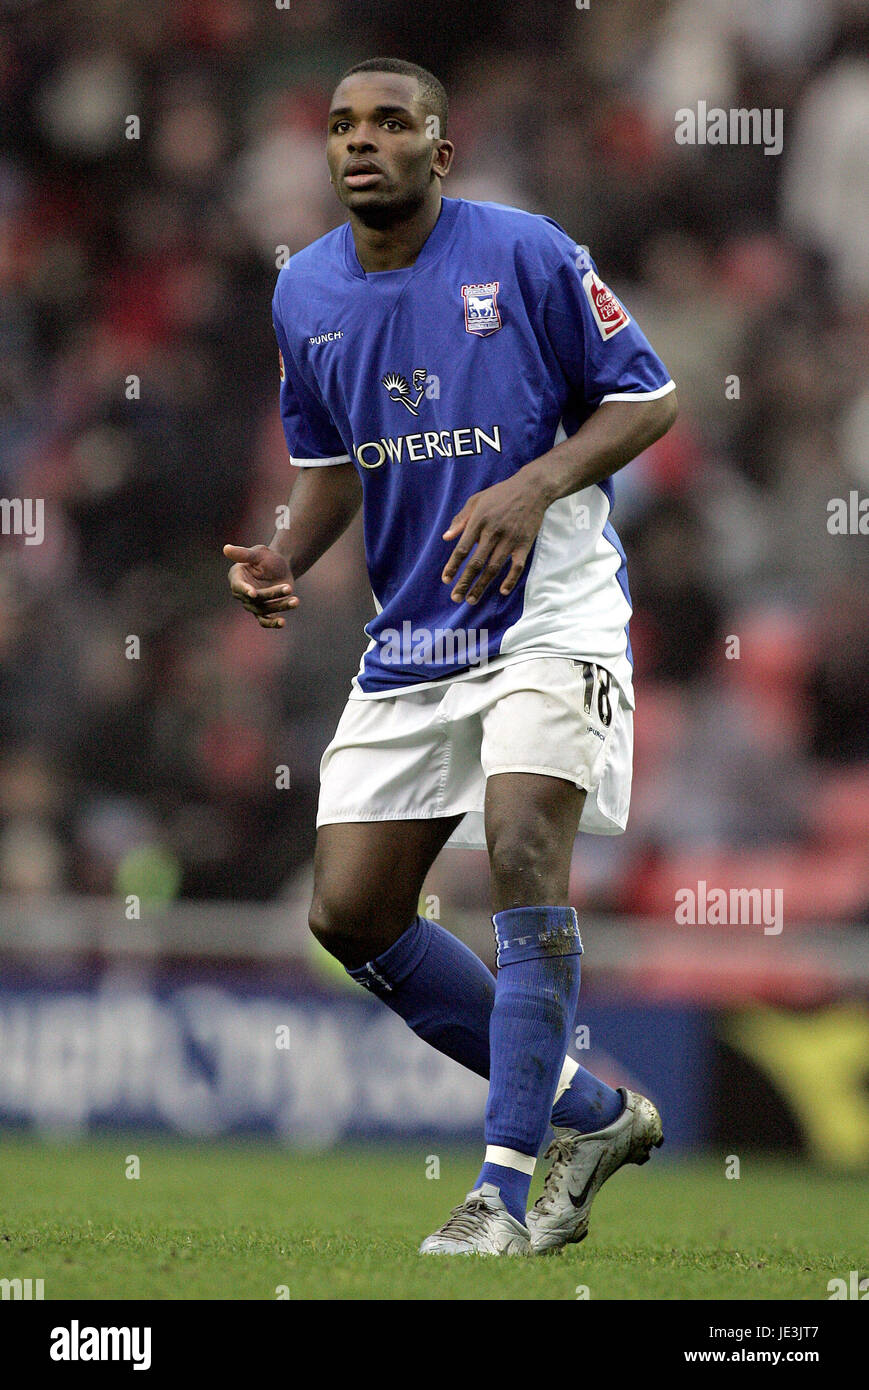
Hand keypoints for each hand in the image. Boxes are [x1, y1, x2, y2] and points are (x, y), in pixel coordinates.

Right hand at [223, 543, 297, 628]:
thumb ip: (243, 553)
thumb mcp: (257, 553)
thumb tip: (226, 548)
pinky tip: (283, 623)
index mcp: (237, 577)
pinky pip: (265, 621)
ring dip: (280, 606)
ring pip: (263, 609)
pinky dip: (273, 623)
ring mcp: (251, 604)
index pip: (238, 586)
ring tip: (295, 601)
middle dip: (272, 594)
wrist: (281, 566)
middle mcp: (242, 593)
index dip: (245, 590)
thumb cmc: (267, 557)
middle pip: (255, 599)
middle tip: (289, 587)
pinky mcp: (262, 611)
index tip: (253, 594)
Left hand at [441, 473, 546, 604]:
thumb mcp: (476, 500)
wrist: (532, 488)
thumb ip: (460, 519)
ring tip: (471, 599)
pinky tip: (502, 591)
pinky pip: (517, 566)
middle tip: (455, 598)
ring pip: (494, 568)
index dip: (453, 566)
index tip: (446, 580)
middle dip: (464, 582)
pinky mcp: (525, 544)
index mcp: (478, 521)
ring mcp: (510, 539)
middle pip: (476, 563)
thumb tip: (446, 537)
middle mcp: (493, 532)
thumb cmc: (500, 494)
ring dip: (482, 586)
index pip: (462, 549)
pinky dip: (511, 579)